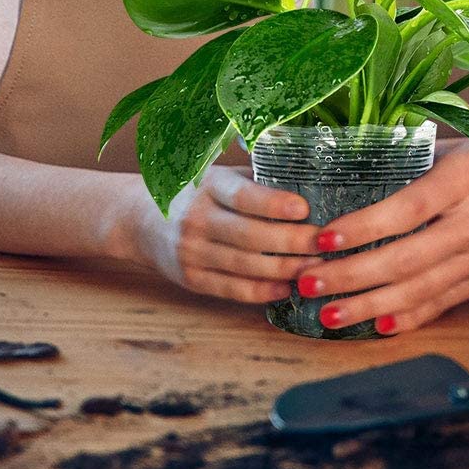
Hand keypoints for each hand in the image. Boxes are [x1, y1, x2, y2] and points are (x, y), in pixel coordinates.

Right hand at [129, 165, 324, 304]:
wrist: (142, 219)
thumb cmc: (197, 192)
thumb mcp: (220, 176)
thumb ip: (256, 179)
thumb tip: (310, 178)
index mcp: (209, 187)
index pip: (245, 196)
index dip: (276, 204)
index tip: (306, 208)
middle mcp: (197, 219)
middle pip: (251, 236)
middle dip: (293, 242)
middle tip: (326, 242)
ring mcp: (192, 252)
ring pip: (246, 266)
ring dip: (285, 270)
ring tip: (317, 268)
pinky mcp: (191, 279)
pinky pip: (232, 290)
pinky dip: (263, 292)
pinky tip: (287, 288)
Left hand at [289, 131, 468, 333]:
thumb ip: (419, 158)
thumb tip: (359, 161)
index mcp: (468, 178)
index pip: (407, 209)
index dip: (363, 227)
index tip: (324, 237)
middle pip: (406, 258)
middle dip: (351, 276)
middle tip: (308, 282)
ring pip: (420, 291)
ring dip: (369, 306)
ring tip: (328, 314)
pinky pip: (443, 304)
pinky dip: (408, 318)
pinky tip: (376, 325)